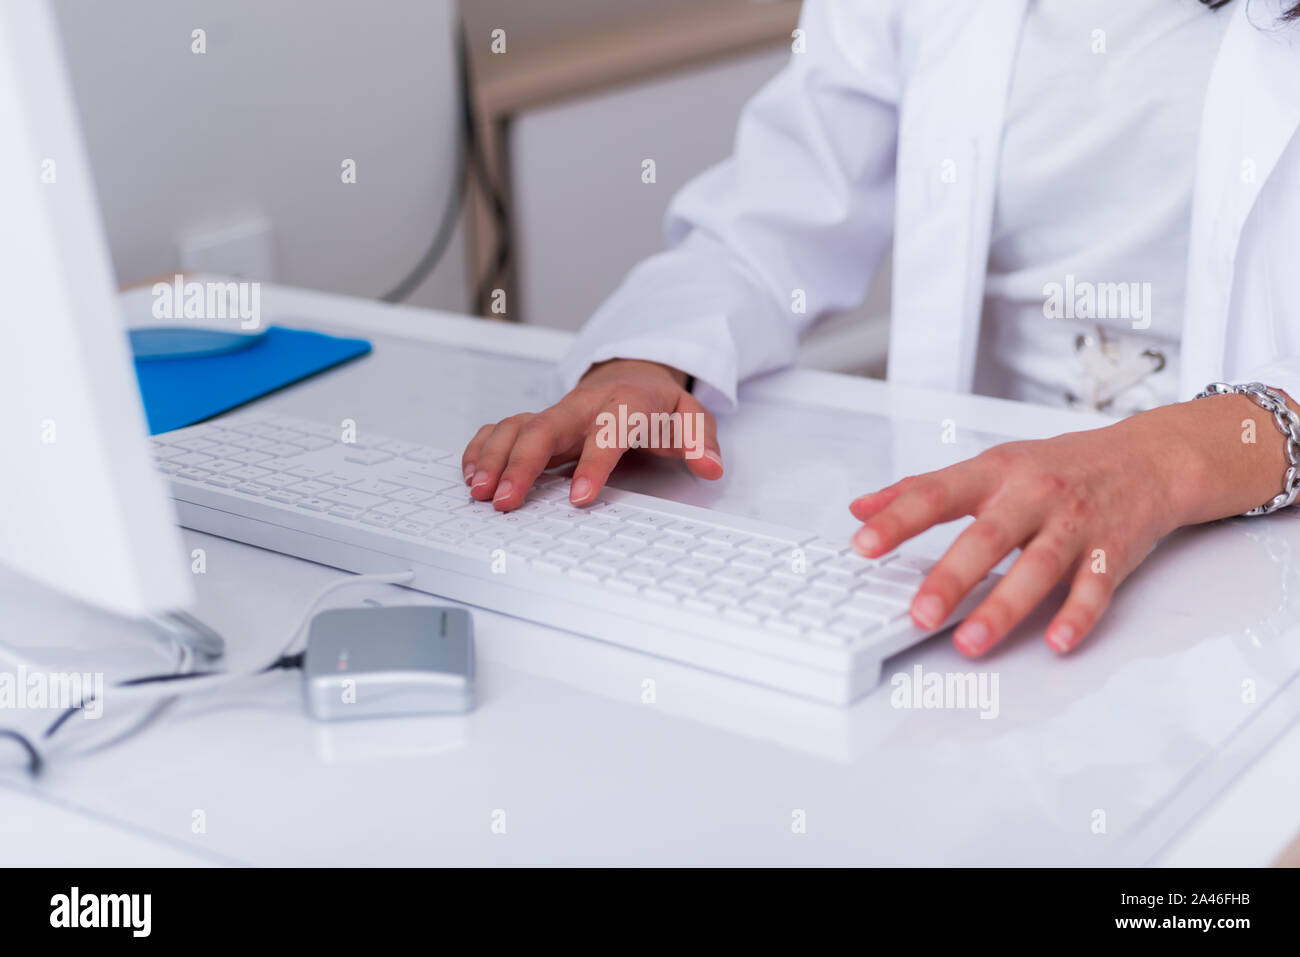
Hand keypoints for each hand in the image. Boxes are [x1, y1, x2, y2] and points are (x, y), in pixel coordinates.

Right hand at [461, 359, 722, 510]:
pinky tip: (471, 475)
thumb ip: (701, 441)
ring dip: (493, 458)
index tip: (579, 499)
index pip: (607, 432)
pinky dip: (482, 448)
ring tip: (479, 494)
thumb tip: (711, 467)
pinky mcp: (538, 421)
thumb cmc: (658, 405)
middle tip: (504, 501)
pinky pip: (502, 428)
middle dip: (521, 464)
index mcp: (624, 405)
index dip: (593, 464)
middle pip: (545, 427)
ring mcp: (556, 414)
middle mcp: (582, 407)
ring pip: (516, 427)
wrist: (633, 375)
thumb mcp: (691, 418)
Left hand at [847, 395, 1288, 657]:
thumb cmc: (1059, 466)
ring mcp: (1074, 526)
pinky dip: (1077, 616)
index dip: (898, 519)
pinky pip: (1094, 588)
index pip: (936, 494)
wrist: (1147, 458)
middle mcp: (1033, 497)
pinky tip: (1057, 641)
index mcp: (994, 475)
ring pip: (1038, 569)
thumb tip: (860, 508)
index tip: (863, 543)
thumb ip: (922, 489)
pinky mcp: (1111, 553)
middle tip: (921, 613)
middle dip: (953, 577)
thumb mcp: (988, 465)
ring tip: (972, 642)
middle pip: (988, 538)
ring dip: (1005, 608)